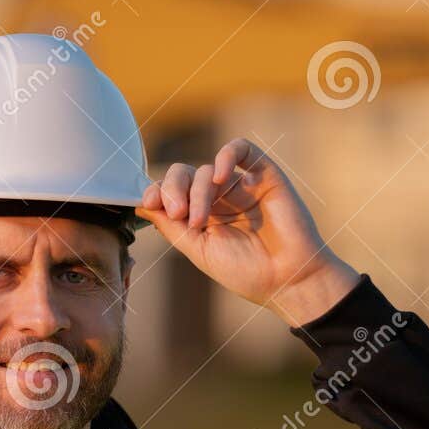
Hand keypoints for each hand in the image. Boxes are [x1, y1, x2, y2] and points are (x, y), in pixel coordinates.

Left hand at [135, 138, 360, 326]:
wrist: (288, 278)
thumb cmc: (245, 271)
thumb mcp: (198, 250)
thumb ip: (171, 226)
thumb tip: (141, 204)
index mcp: (200, 216)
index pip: (171, 192)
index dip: (157, 192)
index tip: (150, 203)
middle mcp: (218, 199)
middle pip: (183, 175)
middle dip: (173, 190)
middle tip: (178, 213)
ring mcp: (240, 185)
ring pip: (205, 169)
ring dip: (196, 190)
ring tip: (200, 218)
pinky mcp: (264, 175)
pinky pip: (241, 150)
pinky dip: (225, 155)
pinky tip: (217, 175)